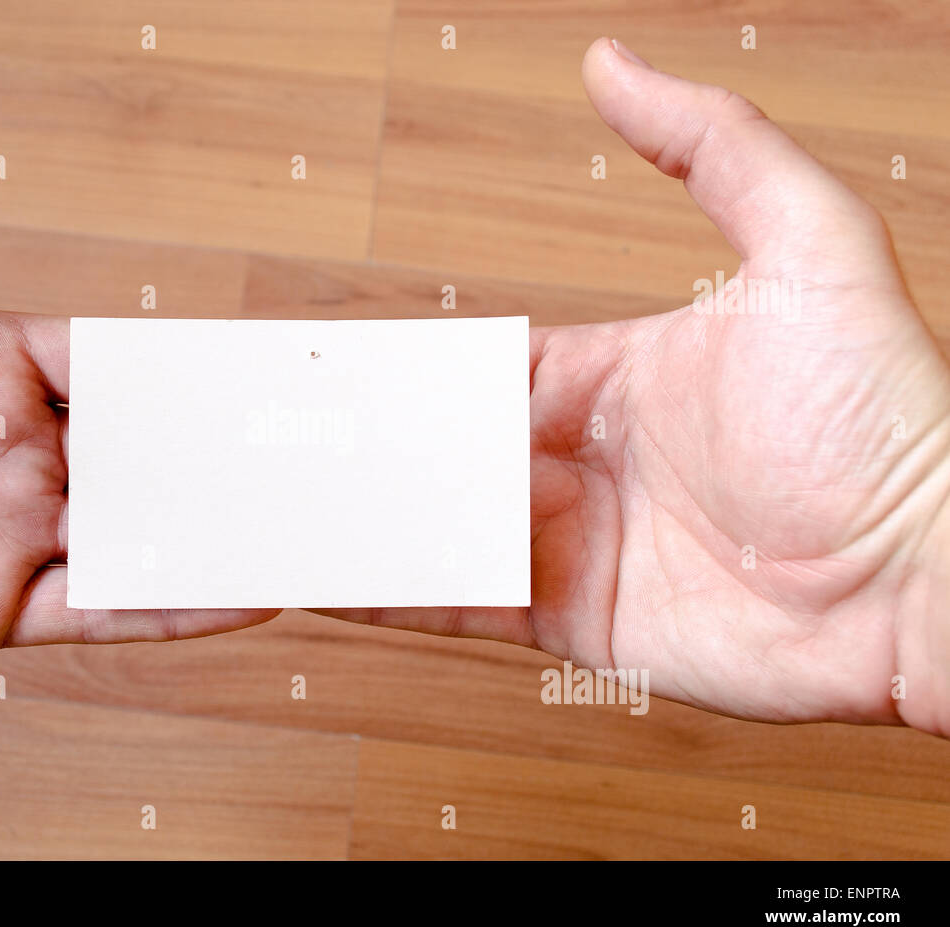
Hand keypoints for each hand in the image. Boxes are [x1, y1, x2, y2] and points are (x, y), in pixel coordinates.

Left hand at [0, 46, 276, 698]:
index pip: (102, 355)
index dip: (180, 361)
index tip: (257, 362)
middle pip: (142, 444)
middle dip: (223, 445)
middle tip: (315, 442)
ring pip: (142, 528)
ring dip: (224, 524)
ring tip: (311, 516)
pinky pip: (103, 607)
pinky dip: (182, 603)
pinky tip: (253, 589)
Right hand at [317, 38, 949, 735]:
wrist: (928, 577)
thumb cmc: (887, 417)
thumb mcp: (807, 248)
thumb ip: (712, 146)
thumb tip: (610, 63)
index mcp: (613, 376)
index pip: (482, 367)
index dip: (409, 368)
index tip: (333, 366)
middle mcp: (583, 461)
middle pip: (445, 449)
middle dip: (370, 444)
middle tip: (284, 438)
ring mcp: (574, 545)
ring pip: (438, 524)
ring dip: (364, 512)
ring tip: (283, 501)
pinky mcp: (574, 620)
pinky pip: (460, 602)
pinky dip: (389, 590)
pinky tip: (326, 570)